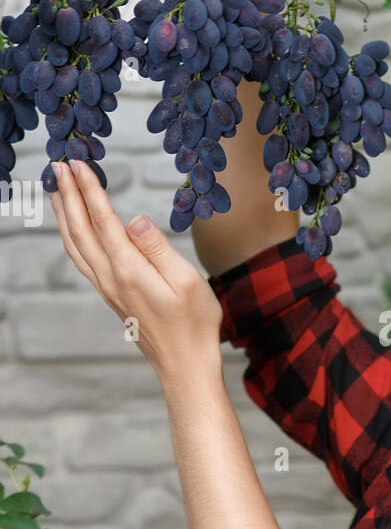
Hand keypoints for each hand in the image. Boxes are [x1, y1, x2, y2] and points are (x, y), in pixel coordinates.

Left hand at [48, 158, 223, 387]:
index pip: (103, 220)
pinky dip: (72, 235)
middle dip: (69, 194)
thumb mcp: (187, 281)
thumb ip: (157, 248)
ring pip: (75, 245)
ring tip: (57, 189)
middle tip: (59, 165)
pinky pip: (82, 258)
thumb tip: (132, 219)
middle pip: (81, 229)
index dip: (89, 189)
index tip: (78, 163)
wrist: (185, 365)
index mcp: (129, 270)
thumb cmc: (194, 324)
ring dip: (64, 214)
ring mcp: (108, 288)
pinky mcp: (112, 294)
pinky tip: (73, 227)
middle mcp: (111, 278)